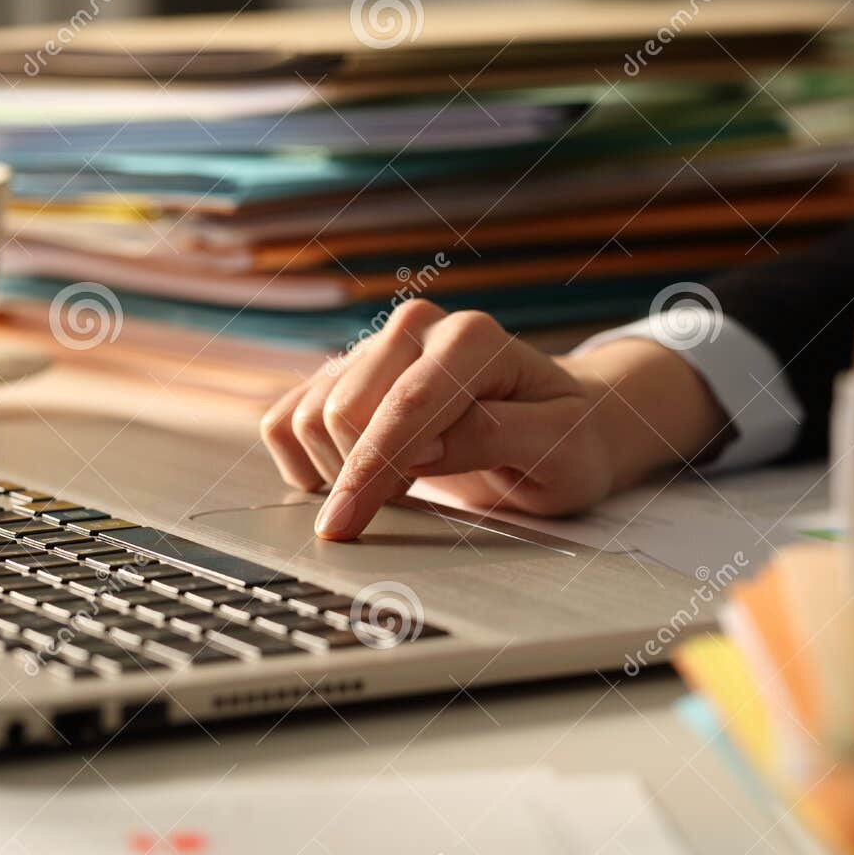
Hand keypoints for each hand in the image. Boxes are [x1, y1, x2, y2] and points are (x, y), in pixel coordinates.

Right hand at [260, 299, 727, 538]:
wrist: (557, 424)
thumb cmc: (566, 439)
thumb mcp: (559, 448)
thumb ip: (496, 437)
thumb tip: (423, 448)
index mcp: (473, 339)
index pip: (405, 407)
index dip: (370, 471)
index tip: (343, 526)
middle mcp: (416, 328)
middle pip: (342, 411)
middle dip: (361, 475)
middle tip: (414, 498)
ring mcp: (377, 346)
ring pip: (308, 415)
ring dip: (335, 469)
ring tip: (398, 485)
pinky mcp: (346, 372)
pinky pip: (287, 418)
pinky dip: (303, 460)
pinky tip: (350, 477)